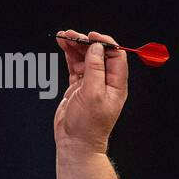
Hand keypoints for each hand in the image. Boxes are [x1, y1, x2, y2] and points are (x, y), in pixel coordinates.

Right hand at [53, 29, 128, 153]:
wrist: (75, 142)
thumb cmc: (88, 125)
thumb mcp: (93, 94)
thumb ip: (95, 69)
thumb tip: (97, 48)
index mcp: (116, 85)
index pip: (116, 57)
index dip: (105, 43)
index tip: (92, 36)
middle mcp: (105, 82)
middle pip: (99, 55)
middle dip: (86, 42)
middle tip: (72, 35)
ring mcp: (91, 83)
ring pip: (85, 58)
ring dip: (75, 46)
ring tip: (63, 36)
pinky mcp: (78, 86)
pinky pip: (75, 65)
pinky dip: (69, 54)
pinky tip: (62, 45)